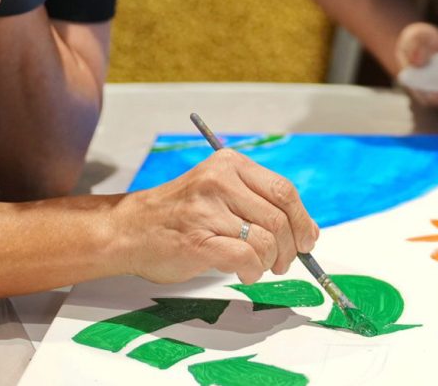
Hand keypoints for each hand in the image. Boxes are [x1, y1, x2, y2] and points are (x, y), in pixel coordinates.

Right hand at [118, 149, 318, 283]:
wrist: (129, 229)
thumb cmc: (180, 215)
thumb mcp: (220, 192)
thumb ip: (259, 203)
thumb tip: (308, 231)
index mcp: (229, 164)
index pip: (284, 191)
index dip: (302, 220)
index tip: (307, 240)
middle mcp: (219, 182)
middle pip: (279, 218)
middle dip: (291, 248)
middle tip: (283, 262)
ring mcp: (207, 211)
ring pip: (265, 241)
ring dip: (269, 262)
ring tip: (257, 267)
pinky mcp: (197, 241)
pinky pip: (245, 258)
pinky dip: (252, 271)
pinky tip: (244, 273)